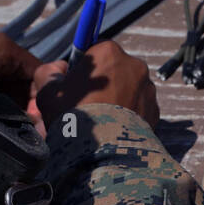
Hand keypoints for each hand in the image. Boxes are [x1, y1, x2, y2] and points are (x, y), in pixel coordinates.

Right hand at [35, 40, 158, 128]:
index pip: (96, 52)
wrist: (102, 152)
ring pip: (129, 90)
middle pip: (115, 70)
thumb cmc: (73, 117)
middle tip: (90, 107)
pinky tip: (116, 130)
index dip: (85, 70)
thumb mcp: (48, 91)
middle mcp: (134, 65)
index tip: (78, 87)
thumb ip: (48, 72)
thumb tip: (59, 69)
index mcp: (109, 52)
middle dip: (105, 85)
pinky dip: (130, 116)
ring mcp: (148, 89)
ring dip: (119, 100)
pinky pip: (140, 109)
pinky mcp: (155, 110)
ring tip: (104, 121)